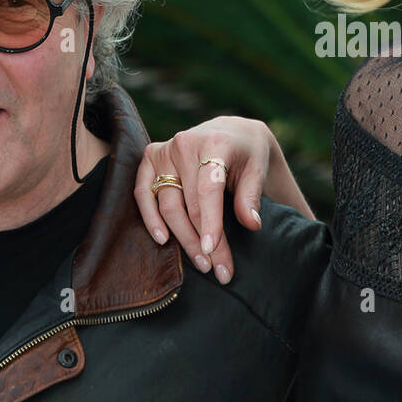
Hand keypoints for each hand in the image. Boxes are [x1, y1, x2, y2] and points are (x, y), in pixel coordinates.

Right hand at [132, 116, 309, 283]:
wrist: (231, 132)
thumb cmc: (247, 153)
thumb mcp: (258, 170)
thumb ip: (252, 197)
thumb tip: (252, 224)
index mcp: (215, 143)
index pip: (209, 189)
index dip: (210, 222)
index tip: (213, 250)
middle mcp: (185, 144)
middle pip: (189, 204)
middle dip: (202, 241)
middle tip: (216, 269)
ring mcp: (165, 150)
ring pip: (167, 204)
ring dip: (182, 238)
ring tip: (201, 263)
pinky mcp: (150, 157)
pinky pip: (143, 193)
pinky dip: (150, 218)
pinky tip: (163, 239)